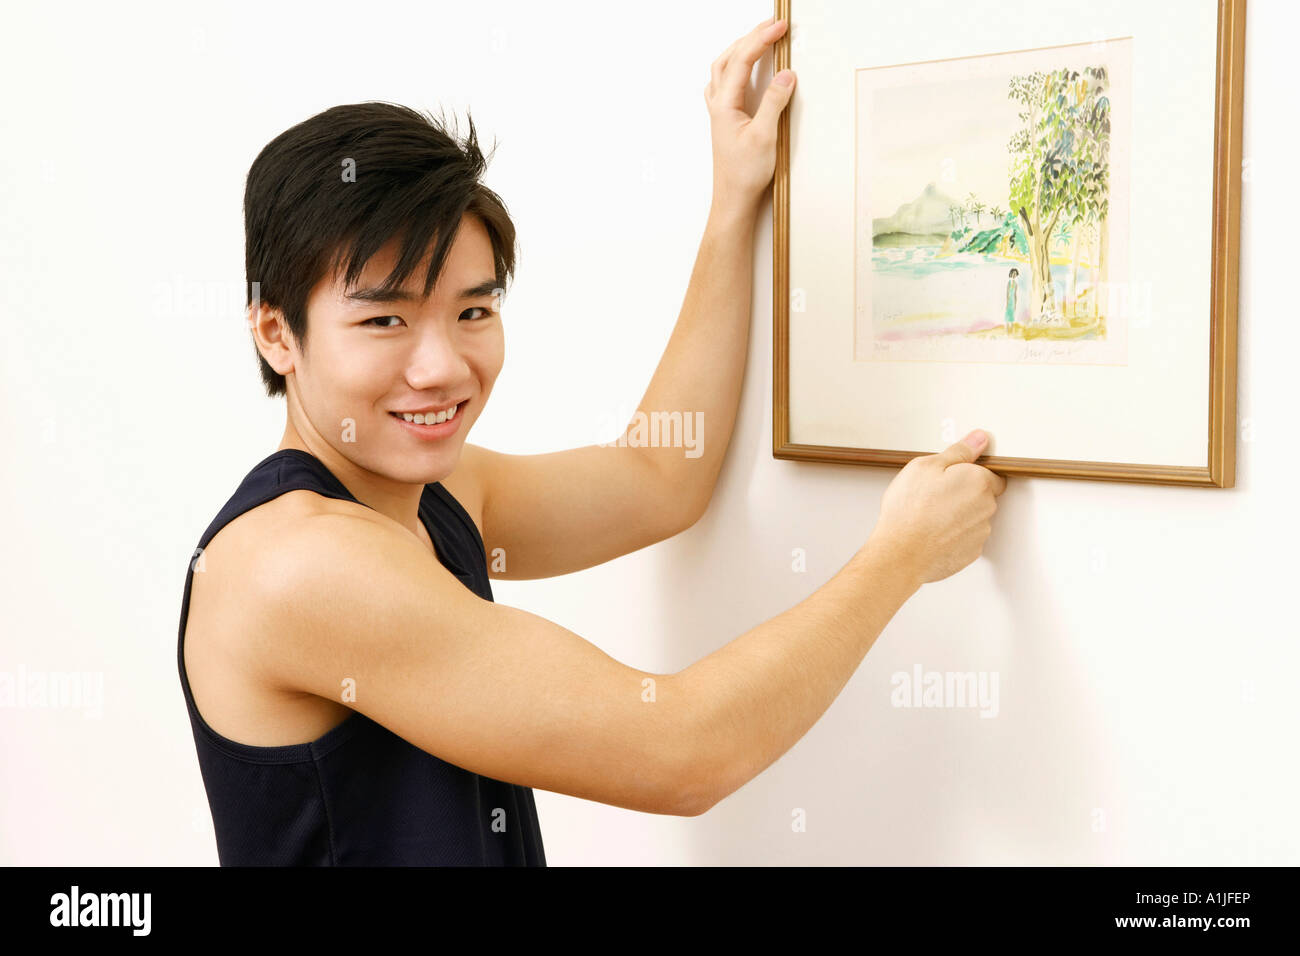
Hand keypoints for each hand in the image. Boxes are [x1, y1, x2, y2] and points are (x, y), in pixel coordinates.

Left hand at [703, 16, 796, 211]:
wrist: (733, 199)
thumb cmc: (744, 174)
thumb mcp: (765, 136)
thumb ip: (774, 103)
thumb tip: (786, 75)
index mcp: (725, 104)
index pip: (743, 60)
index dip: (762, 40)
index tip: (780, 27)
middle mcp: (718, 104)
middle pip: (729, 58)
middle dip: (751, 37)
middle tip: (773, 25)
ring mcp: (720, 111)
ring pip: (724, 69)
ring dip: (740, 49)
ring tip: (760, 37)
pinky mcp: (727, 119)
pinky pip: (725, 83)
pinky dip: (735, 67)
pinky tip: (743, 68)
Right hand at [867, 430, 1007, 585]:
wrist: (901, 554)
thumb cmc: (909, 510)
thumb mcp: (925, 467)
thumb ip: (958, 452)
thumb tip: (978, 439)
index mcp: (978, 481)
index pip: (990, 473)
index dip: (969, 473)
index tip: (951, 477)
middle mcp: (986, 507)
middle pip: (983, 495)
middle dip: (964, 494)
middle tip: (935, 495)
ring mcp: (980, 532)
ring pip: (974, 517)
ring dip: (959, 515)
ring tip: (930, 516)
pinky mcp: (971, 553)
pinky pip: (966, 538)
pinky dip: (953, 535)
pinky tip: (933, 533)